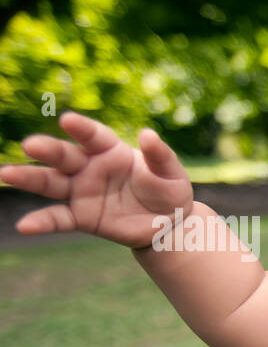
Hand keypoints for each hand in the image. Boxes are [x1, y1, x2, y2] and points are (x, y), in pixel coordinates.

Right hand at [0, 111, 193, 248]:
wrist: (169, 226)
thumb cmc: (169, 192)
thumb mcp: (172, 174)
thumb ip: (160, 155)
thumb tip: (147, 135)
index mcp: (111, 150)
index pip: (93, 136)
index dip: (81, 128)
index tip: (67, 120)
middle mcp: (90, 167)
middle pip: (64, 156)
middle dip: (47, 150)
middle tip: (30, 145)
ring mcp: (81, 192)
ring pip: (51, 183)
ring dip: (29, 179)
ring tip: (7, 174)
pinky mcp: (81, 217)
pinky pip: (58, 219)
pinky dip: (41, 222)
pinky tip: (24, 226)